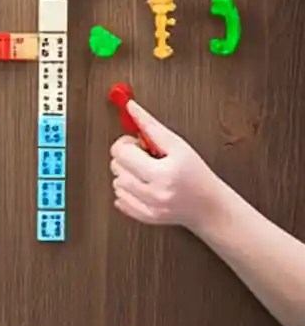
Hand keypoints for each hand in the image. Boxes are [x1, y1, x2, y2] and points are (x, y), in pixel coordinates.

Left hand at [109, 100, 227, 231]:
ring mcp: (149, 208)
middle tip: (145, 158)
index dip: (126, 143)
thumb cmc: (196, 173)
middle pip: (116, 167)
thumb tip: (131, 108)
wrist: (209, 205)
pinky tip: (143, 186)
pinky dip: (127, 191)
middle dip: (126, 158)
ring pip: (116, 183)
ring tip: (146, 173)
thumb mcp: (178, 145)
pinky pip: (119, 200)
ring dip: (126, 175)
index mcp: (163, 173)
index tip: (137, 143)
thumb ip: (151, 126)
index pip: (122, 153)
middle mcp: (155, 193)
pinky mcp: (145, 217)